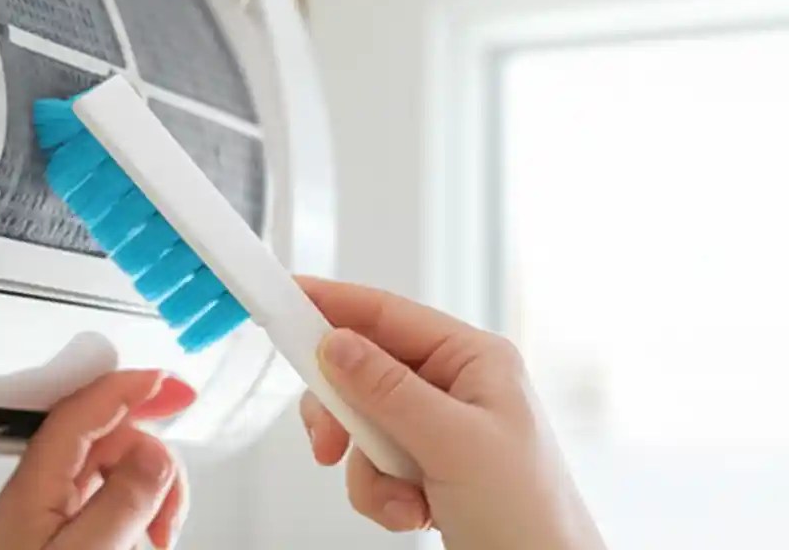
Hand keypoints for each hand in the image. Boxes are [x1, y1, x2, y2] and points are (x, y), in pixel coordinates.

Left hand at [0, 370, 195, 549]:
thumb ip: (120, 503)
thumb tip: (154, 453)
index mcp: (33, 490)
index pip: (81, 414)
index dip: (126, 388)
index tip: (167, 383)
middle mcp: (37, 498)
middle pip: (104, 441)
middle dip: (150, 460)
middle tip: (169, 508)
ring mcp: (47, 521)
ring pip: (111, 473)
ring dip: (148, 493)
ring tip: (158, 537)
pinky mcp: (58, 541)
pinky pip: (106, 505)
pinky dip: (135, 515)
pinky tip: (143, 541)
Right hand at [297, 277, 605, 549]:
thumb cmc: (530, 518)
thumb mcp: (454, 444)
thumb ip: (387, 390)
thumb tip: (336, 345)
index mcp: (474, 361)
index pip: (389, 314)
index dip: (333, 304)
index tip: (287, 299)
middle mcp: (455, 388)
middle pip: (363, 372)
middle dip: (345, 415)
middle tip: (331, 442)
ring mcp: (437, 430)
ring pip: (360, 426)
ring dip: (369, 470)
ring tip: (402, 498)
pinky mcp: (425, 468)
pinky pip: (370, 466)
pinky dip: (380, 495)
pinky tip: (413, 515)